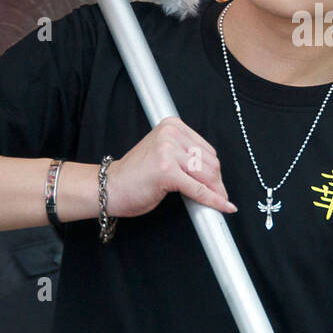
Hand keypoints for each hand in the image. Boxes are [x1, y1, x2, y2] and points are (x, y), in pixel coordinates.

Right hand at [108, 116, 236, 216]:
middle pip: (210, 161)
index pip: (207, 149)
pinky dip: (213, 201)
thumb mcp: (163, 155)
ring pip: (208, 174)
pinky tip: (223, 206)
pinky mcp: (167, 171)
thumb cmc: (135, 176)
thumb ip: (186, 157)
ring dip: (216, 192)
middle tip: (219, 196)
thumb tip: (215, 175)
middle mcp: (170, 134)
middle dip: (217, 183)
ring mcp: (167, 151)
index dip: (215, 170)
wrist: (109, 188)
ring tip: (217, 203)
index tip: (217, 184)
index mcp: (172, 126)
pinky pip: (198, 189)